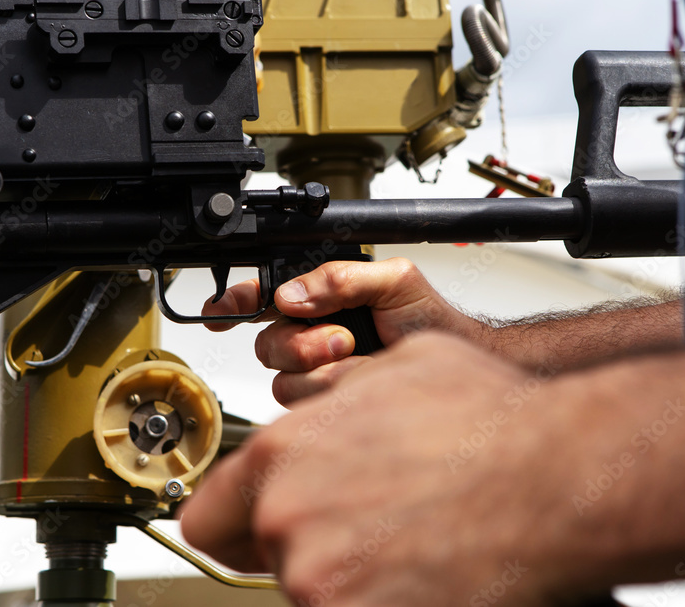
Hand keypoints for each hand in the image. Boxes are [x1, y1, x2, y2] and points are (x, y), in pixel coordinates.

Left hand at [181, 332, 584, 606]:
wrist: (556, 477)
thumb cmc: (489, 422)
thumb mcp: (394, 368)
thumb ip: (335, 394)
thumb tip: (323, 404)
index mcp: (281, 451)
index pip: (206, 512)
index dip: (232, 519)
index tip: (249, 525)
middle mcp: (287, 515)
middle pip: (255, 552)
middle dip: (294, 542)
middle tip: (350, 532)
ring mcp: (319, 577)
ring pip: (307, 586)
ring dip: (342, 571)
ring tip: (405, 542)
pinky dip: (377, 596)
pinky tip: (418, 572)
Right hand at [204, 259, 488, 405]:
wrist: (461, 367)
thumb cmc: (431, 322)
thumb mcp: (394, 281)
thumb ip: (342, 277)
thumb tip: (292, 294)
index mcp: (320, 298)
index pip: (265, 297)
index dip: (237, 302)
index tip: (223, 311)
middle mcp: (312, 334)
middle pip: (268, 343)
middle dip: (302, 341)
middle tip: (342, 337)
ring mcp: (316, 373)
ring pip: (282, 378)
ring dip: (320, 367)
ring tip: (358, 357)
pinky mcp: (324, 408)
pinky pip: (302, 404)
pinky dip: (331, 390)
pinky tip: (357, 381)